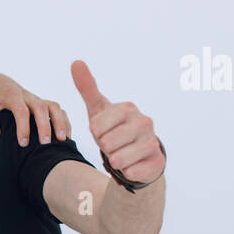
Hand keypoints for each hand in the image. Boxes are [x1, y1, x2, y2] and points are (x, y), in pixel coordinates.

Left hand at [0, 73, 71, 145]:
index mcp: (11, 96)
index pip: (21, 111)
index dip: (23, 127)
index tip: (23, 143)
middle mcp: (27, 96)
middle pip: (40, 108)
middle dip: (45, 125)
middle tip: (45, 143)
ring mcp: (36, 98)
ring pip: (53, 106)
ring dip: (59, 122)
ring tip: (62, 139)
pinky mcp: (42, 102)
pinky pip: (57, 109)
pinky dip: (64, 120)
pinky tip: (66, 135)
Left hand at [71, 60, 163, 184]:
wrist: (136, 155)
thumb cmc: (113, 129)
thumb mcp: (98, 110)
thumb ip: (87, 88)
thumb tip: (75, 62)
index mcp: (128, 108)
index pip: (96, 126)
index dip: (95, 133)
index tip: (103, 131)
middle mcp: (144, 122)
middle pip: (108, 143)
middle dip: (105, 148)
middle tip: (112, 145)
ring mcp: (153, 141)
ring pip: (119, 159)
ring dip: (114, 161)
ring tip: (121, 154)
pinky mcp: (157, 161)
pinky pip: (131, 172)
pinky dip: (126, 172)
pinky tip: (131, 165)